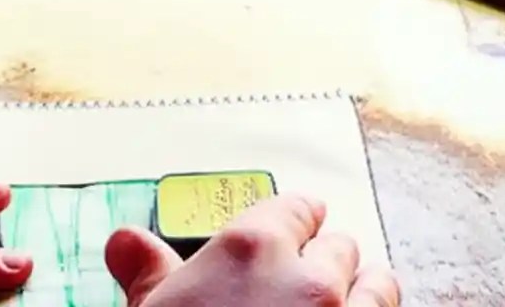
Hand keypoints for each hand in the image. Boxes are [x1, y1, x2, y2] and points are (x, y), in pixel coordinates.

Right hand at [106, 194, 399, 306]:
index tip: (292, 228)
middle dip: (320, 263)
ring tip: (340, 304)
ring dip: (362, 288)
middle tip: (298, 286)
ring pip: (376, 281)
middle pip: (337, 245)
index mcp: (249, 249)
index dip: (292, 221)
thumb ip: (150, 272)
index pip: (295, 208)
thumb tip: (127, 243)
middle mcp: (306, 275)